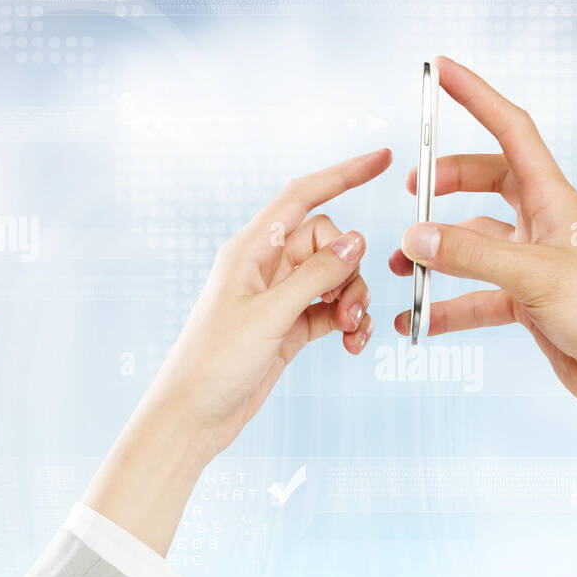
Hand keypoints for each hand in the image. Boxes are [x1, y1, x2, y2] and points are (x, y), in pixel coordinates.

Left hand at [86, 148, 389, 553]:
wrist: (194, 416)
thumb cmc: (214, 362)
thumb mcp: (270, 316)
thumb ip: (316, 276)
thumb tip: (357, 240)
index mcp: (250, 249)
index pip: (302, 197)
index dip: (343, 174)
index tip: (383, 159)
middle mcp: (266, 267)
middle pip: (329, 242)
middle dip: (351, 268)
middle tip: (350, 306)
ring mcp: (280, 297)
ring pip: (335, 278)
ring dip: (353, 300)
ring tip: (352, 331)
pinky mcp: (290, 327)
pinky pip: (332, 310)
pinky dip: (347, 323)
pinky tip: (352, 345)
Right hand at [389, 57, 576, 490]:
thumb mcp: (534, 276)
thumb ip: (471, 254)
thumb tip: (413, 236)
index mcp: (555, 199)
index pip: (512, 131)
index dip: (477, 97)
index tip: (442, 69)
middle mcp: (543, 224)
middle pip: (486, 183)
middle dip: (445, 185)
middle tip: (412, 194)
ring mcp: (534, 263)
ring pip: (474, 244)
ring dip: (437, 253)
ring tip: (402, 268)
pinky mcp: (528, 302)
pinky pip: (476, 295)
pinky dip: (447, 307)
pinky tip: (420, 322)